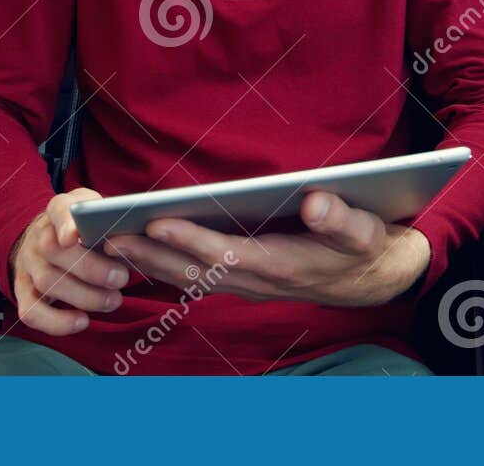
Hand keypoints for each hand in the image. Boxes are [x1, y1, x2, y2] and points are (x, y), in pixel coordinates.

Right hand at [9, 187, 131, 335]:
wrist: (50, 239)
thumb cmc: (85, 228)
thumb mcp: (98, 213)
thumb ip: (112, 221)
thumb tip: (134, 240)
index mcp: (59, 209)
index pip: (58, 209)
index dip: (65, 223)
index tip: (73, 236)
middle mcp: (38, 235)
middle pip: (53, 250)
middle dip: (90, 269)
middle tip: (121, 279)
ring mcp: (28, 264)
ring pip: (47, 282)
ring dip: (84, 296)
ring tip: (113, 301)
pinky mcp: (22, 291)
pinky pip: (30, 311)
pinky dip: (56, 322)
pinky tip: (83, 321)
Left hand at [104, 191, 431, 307]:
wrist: (373, 279)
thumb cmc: (366, 247)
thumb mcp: (365, 230)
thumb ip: (342, 218)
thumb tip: (317, 198)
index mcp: (285, 266)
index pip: (227, 253)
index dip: (190, 238)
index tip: (157, 221)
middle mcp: (260, 281)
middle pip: (197, 270)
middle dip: (153, 254)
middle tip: (110, 238)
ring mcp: (250, 285)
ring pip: (192, 277)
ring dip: (152, 263)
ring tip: (112, 243)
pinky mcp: (246, 281)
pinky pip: (199, 277)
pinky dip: (168, 266)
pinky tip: (142, 252)